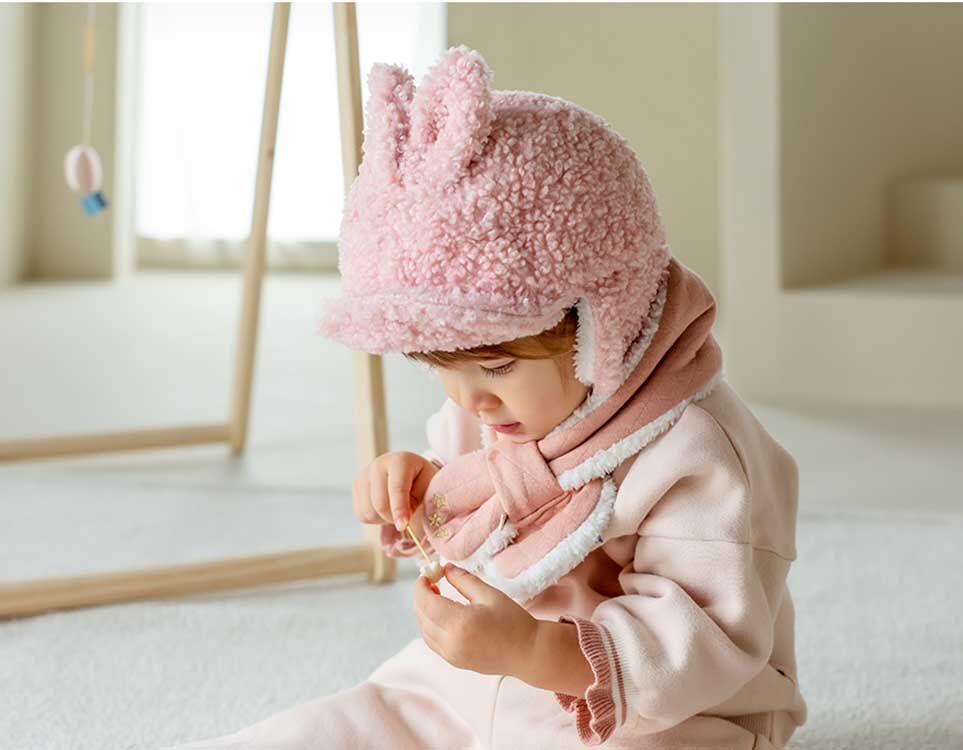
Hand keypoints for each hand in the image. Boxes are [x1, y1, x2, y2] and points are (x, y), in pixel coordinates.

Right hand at [351, 451, 439, 530]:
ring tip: (395, 510)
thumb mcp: (428, 488)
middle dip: (393, 517)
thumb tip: (400, 523)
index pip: (397, 488)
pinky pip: (361, 514)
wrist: (410, 471)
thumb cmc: (422, 481)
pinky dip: (374, 518)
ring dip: (383, 519)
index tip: (403, 526)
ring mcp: (364, 475)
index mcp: (400, 461)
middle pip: (380, 503)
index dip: (400, 510)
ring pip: (368, 511)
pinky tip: (385, 509)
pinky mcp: (356, 486)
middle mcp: (378, 465)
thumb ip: (416, 502)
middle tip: (405, 518)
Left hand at [413, 563, 538, 675]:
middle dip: (421, 597)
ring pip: (424, 631)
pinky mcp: (455, 662)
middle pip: (422, 617)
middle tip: (431, 582)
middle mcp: (450, 642)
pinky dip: (430, 627)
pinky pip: (433, 642)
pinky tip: (441, 615)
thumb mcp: (489, 594)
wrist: (529, 652)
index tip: (425, 574)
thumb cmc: (513, 621)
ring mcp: (451, 655)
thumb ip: (464, 580)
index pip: (426, 603)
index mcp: (459, 623)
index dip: (421, 587)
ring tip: (436, 596)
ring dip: (424, 613)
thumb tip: (446, 568)